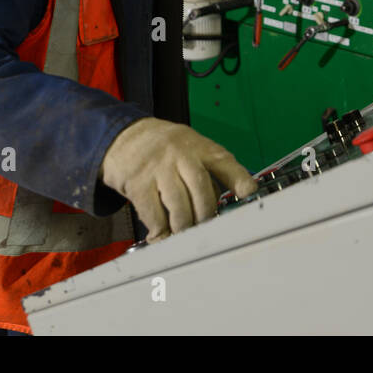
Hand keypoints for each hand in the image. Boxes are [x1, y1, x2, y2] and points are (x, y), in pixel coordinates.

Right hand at [100, 118, 256, 241]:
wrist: (122, 137)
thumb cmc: (163, 148)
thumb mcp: (188, 147)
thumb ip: (206, 171)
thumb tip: (220, 206)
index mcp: (198, 147)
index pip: (223, 161)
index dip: (238, 178)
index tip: (249, 193)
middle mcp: (180, 154)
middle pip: (200, 187)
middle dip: (205, 213)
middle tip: (204, 226)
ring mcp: (157, 167)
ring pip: (178, 204)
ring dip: (184, 225)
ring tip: (184, 231)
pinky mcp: (137, 183)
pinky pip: (154, 213)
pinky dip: (161, 231)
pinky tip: (162, 234)